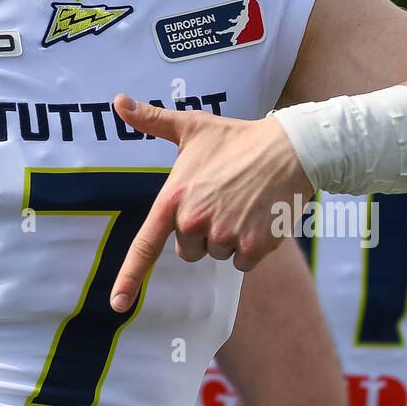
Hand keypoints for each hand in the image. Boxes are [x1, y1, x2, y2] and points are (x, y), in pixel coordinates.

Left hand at [107, 93, 313, 311]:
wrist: (290, 148)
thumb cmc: (236, 137)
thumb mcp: (191, 126)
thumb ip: (151, 120)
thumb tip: (117, 101)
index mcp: (175, 197)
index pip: (146, 245)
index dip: (130, 277)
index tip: (118, 304)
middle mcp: (195, 220)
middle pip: (188, 249)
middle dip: (201, 232)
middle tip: (221, 199)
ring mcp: (225, 235)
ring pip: (217, 255)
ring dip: (228, 238)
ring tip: (242, 203)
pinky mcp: (253, 246)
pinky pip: (243, 263)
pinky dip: (251, 246)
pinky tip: (259, 216)